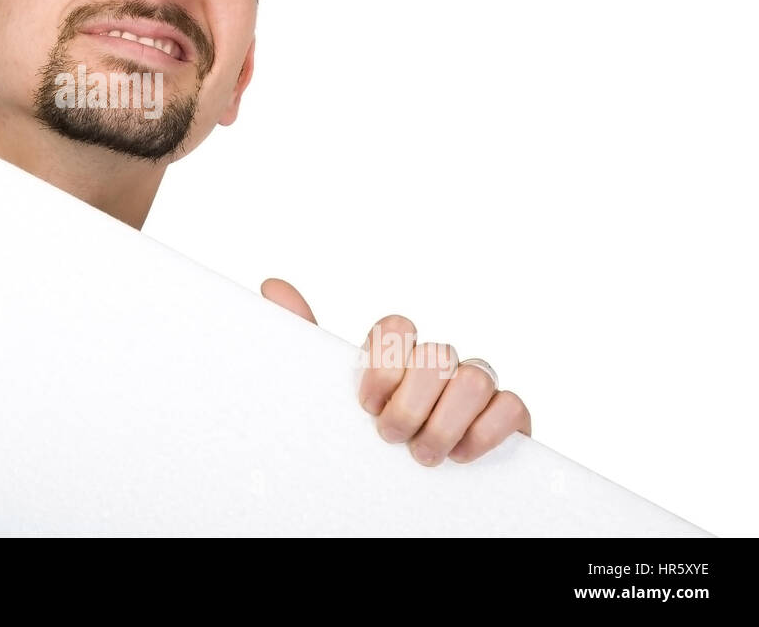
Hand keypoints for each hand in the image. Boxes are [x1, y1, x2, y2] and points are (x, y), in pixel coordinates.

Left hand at [260, 277, 530, 466]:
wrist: (398, 501)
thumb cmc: (368, 436)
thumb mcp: (329, 392)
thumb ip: (304, 340)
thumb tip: (274, 286)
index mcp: (398, 354)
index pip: (397, 326)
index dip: (382, 365)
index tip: (365, 404)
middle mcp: (439, 363)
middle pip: (436, 353)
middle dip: (410, 404)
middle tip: (390, 437)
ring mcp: (478, 387)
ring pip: (475, 377)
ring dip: (444, 424)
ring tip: (423, 455)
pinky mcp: (509, 418)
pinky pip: (511, 406)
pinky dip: (484, 433)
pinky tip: (460, 455)